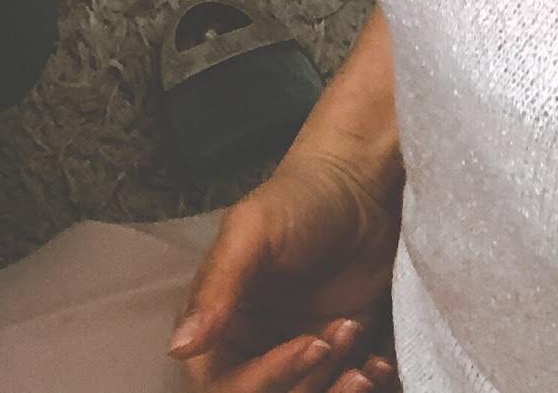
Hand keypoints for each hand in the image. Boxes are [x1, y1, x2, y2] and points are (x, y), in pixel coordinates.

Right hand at [167, 144, 402, 392]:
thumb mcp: (251, 231)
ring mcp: (301, 359)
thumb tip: (179, 348)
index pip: (226, 386)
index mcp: (221, 328)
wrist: (363, 184)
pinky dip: (365, 390)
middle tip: (341, 339)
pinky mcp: (342, 359)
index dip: (265, 380)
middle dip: (309, 387)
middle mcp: (257, 352)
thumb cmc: (298, 199)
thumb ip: (217, 287)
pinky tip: (378, 363)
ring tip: (362, 352)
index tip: (311, 343)